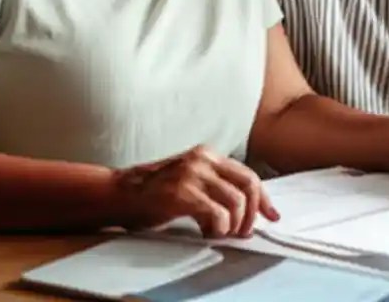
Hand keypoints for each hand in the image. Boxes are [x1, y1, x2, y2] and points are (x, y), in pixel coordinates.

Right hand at [112, 145, 278, 237]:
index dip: (264, 199)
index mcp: (208, 155)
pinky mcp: (181, 192)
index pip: (248, 175)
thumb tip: (246, 211)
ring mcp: (192, 174)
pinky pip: (217, 214)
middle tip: (242, 233)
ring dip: (234, 225)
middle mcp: (203, 159)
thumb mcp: (189, 181)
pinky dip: (218, 228)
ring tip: (221, 234)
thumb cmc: (152, 193)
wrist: (116, 193)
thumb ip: (215, 188)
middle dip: (252, 214)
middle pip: (249, 185)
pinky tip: (206, 233)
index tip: (272, 216)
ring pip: (236, 201)